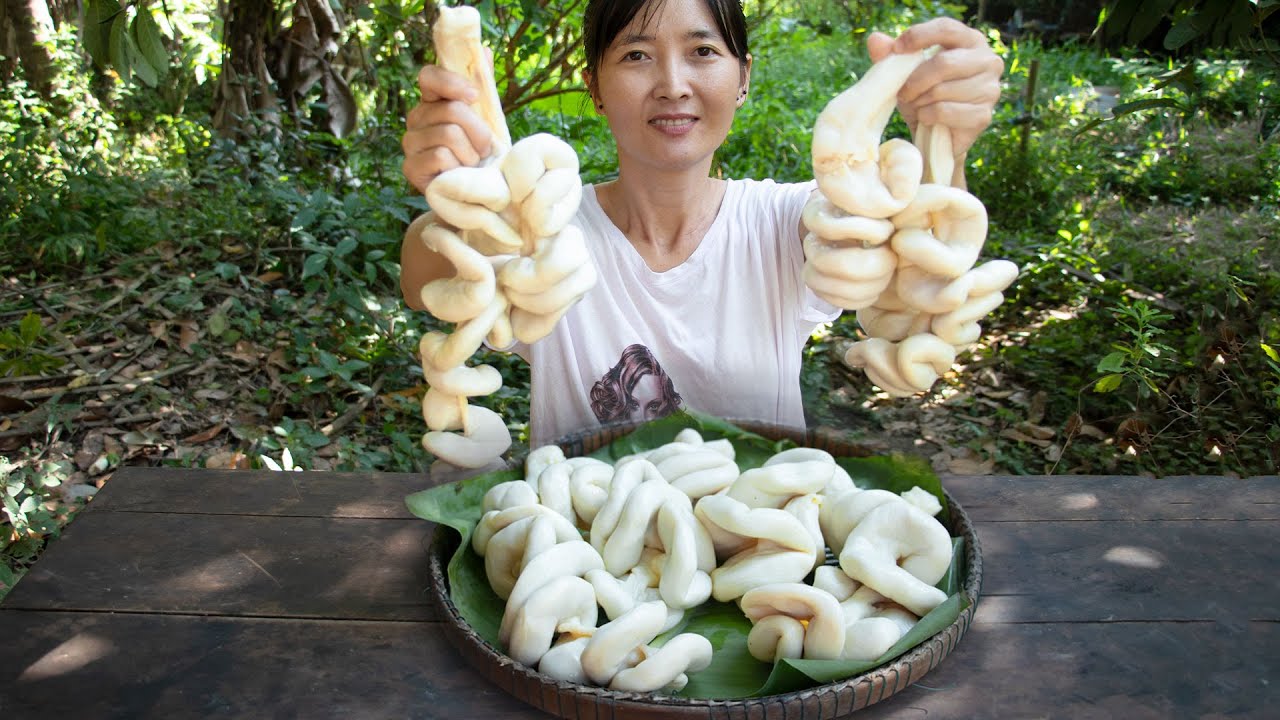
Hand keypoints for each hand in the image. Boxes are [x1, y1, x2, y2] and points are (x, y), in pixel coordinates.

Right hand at [402, 62, 495, 192]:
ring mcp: (409, 144)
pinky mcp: (410, 168)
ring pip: (449, 135)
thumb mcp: (485, 118)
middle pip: (451, 110)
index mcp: (431, 102)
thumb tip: (482, 50)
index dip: (452, 83)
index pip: (429, 77)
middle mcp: (415, 119)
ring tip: (471, 163)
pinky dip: (459, 167)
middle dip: (478, 132)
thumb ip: (482, 86)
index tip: (474, 97)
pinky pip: (442, 156)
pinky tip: (457, 174)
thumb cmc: (480, 153)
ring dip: (471, 153)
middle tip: (483, 148)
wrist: (476, 192)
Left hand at [866, 18, 1002, 157]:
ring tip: (918, 106)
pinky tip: (927, 119)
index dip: (919, 36)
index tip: (897, 49)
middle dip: (915, 81)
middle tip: (903, 93)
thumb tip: (875, 39)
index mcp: (970, 41)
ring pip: (942, 90)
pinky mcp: (984, 115)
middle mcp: (988, 61)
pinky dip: (927, 116)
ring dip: (920, 101)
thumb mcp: (904, 72)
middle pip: (944, 63)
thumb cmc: (923, 94)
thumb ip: (889, 54)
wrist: (934, 135)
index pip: (946, 28)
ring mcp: (990, 89)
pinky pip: (945, 112)